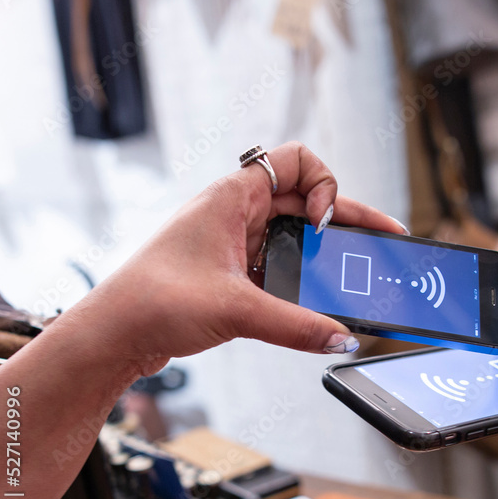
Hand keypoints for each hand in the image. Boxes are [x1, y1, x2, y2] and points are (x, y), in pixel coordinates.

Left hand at [74, 141, 404, 376]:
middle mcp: (238, 213)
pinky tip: (321, 302)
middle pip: (308, 201)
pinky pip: (283, 266)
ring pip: (297, 237)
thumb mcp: (236, 309)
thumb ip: (297, 325)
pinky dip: (306, 280)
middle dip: (347, 221)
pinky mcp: (235, 274)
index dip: (324, 186)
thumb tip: (342, 337)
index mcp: (234, 197)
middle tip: (385, 240)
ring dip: (325, 253)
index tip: (324, 225)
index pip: (298, 161)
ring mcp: (237, 243)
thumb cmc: (152, 300)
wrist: (112, 334)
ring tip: (357, 274)